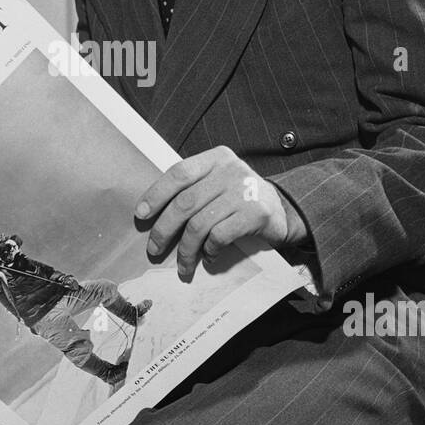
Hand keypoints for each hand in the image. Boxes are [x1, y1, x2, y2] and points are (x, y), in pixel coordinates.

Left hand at [134, 145, 307, 280]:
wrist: (284, 211)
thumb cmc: (240, 199)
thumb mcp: (218, 184)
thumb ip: (193, 190)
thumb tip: (151, 214)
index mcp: (216, 158)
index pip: (179, 173)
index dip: (156, 194)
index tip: (140, 215)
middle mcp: (230, 170)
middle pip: (185, 202)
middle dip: (164, 230)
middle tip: (154, 249)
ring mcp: (244, 190)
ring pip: (199, 224)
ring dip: (186, 250)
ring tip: (184, 265)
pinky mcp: (255, 213)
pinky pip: (219, 236)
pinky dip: (209, 251)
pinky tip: (209, 258)